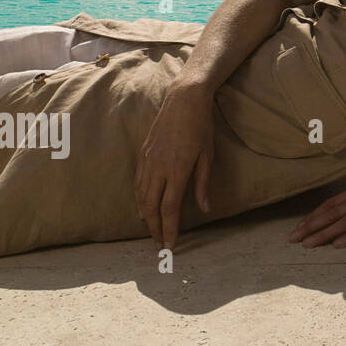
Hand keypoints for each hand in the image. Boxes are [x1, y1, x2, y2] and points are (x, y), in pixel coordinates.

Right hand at [135, 81, 214, 250]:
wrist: (183, 100)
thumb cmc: (200, 127)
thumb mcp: (207, 156)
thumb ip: (202, 184)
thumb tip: (204, 209)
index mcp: (176, 170)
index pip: (169, 209)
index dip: (169, 229)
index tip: (170, 246)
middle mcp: (158, 168)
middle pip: (151, 207)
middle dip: (154, 228)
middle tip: (160, 242)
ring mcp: (148, 160)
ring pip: (141, 196)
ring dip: (145, 216)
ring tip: (152, 229)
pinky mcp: (143, 154)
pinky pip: (138, 183)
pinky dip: (139, 199)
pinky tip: (144, 206)